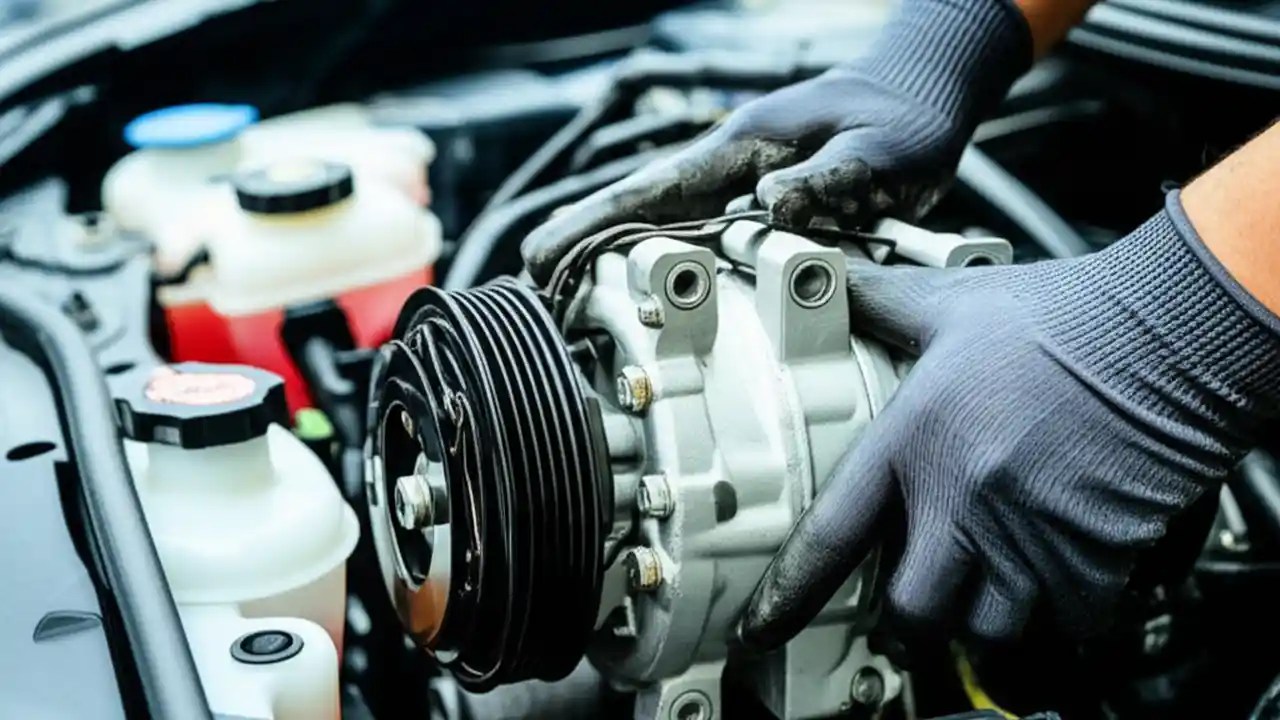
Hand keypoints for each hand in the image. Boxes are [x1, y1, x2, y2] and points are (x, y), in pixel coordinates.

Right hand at [521, 0, 1031, 284]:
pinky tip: (646, 281)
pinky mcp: (757, 196)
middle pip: (640, 205)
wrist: (921, 96)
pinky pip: (696, 227)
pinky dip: (660, 253)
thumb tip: (767, 211)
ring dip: (615, 250)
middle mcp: (729, 163)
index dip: (597, 224)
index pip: (652, 189)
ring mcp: (739, 179)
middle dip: (585, 241)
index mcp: (743, 148)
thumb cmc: (905, 123)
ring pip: (662, 217)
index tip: (548, 255)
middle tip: (537, 285)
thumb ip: (827, 182)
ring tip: (569, 290)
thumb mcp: (880, 155)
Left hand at [738, 191, 1279, 651]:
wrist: (1164, 331)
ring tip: (986, 583)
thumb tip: (838, 281)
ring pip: (986, 628)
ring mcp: (1030, 535)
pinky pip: (1065, 623)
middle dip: (908, 612)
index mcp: (912, 443)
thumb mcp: (952, 301)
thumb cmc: (1060, 315)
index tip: (764, 627)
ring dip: (980, 617)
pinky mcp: (1094, 555)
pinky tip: (1054, 578)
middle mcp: (963, 500)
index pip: (831, 538)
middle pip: (913, 610)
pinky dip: (1057, 615)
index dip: (789, 596)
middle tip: (917, 589)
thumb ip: (884, 302)